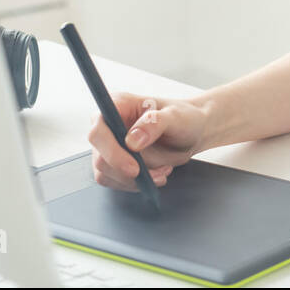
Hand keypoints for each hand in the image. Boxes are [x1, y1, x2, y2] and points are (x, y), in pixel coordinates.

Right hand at [87, 92, 208, 192]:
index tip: (134, 167)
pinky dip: (136, 184)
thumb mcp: (176, 117)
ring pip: (105, 173)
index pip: (98, 130)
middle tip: (153, 174)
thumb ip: (154, 123)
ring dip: (133, 180)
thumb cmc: (183, 118)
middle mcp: (108, 126)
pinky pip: (115, 181)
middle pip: (99, 157)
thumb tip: (132, 141)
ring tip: (162, 171)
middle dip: (125, 172)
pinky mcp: (115, 162)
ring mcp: (110, 146)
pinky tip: (157, 174)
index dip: (110, 151)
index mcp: (118, 105)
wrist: (191, 132)